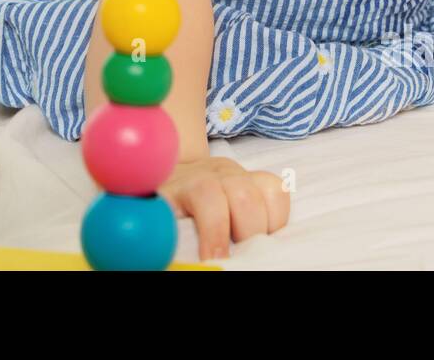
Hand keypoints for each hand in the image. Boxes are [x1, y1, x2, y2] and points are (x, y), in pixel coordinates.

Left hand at [158, 156, 289, 261]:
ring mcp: (238, 174)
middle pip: (243, 195)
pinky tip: (264, 233)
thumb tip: (161, 252)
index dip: (215, 231)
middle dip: (246, 233)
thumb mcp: (154, 217)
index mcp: (186, 184)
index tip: (215, 259)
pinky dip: (278, 216)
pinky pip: (279, 191)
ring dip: (264, 225)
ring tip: (250, 246)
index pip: (206, 195)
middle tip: (238, 257)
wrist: (173, 174)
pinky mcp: (255, 178)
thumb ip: (158, 229)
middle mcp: (215, 174)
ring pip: (267, 190)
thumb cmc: (162, 207)